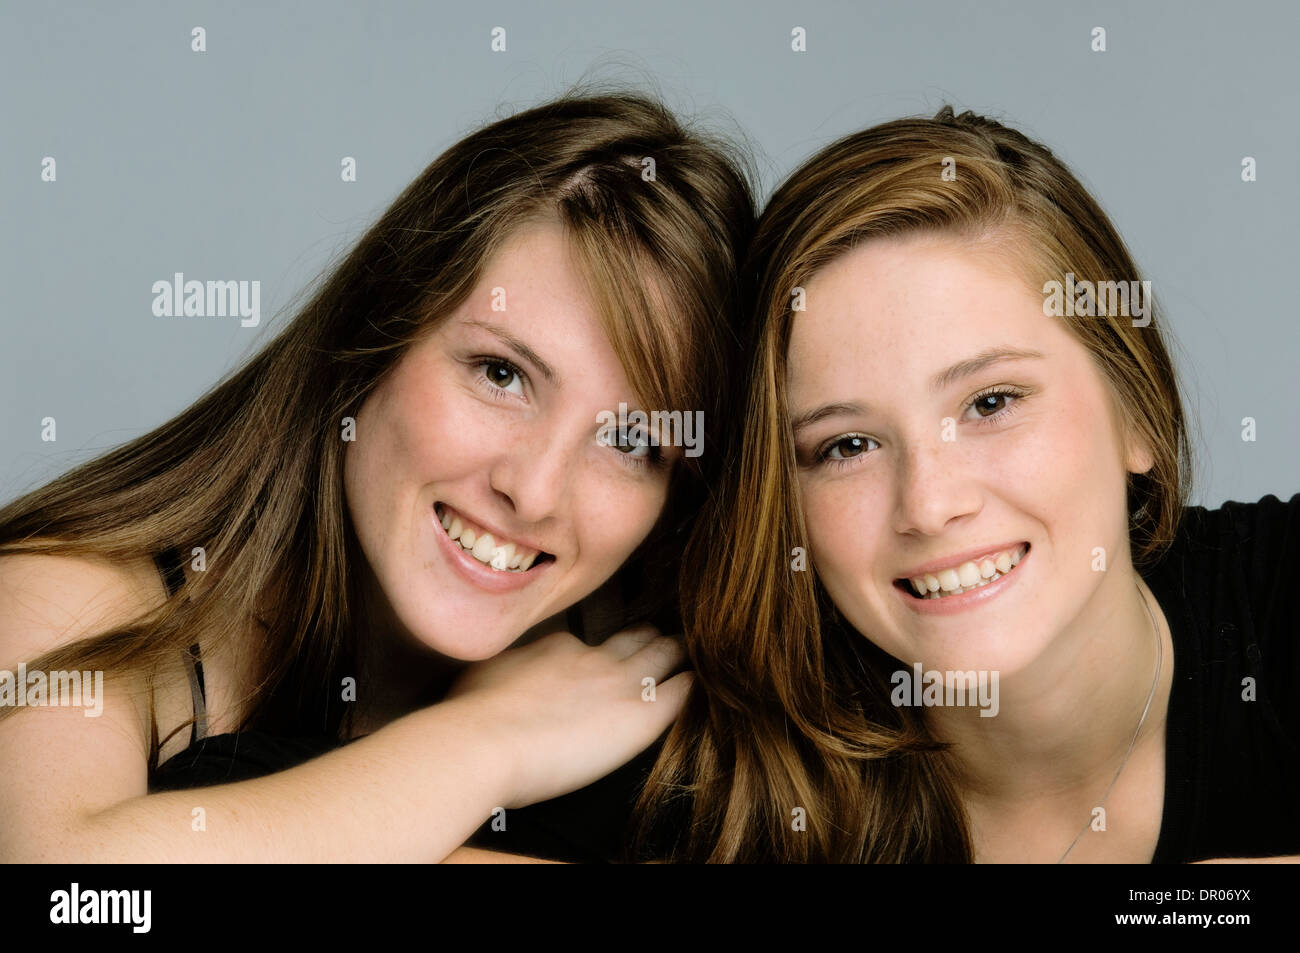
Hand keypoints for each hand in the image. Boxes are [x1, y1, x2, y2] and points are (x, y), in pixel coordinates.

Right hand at [443, 625, 690, 807]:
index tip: (601, 659)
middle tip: (663, 638)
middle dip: (648, 639)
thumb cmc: (472, 717)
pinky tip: (698, 683)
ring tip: (688, 652)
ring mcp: (619, 683)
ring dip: (675, 654)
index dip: (600, 652)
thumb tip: (508, 676)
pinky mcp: (640, 715)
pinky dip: (690, 685)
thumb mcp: (487, 675)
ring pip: (661, 656)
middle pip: (633, 640)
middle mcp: (593, 658)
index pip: (588, 644)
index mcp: (557, 648)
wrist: (485, 741)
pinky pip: (679, 692)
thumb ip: (510, 671)